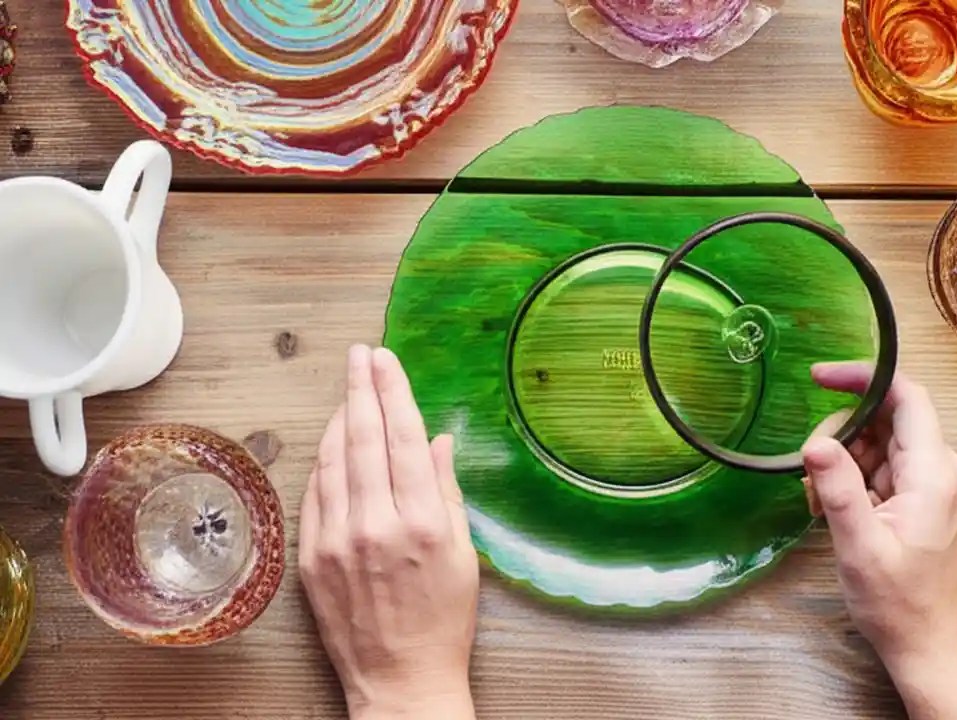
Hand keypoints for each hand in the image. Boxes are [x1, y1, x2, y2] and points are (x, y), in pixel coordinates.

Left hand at [300, 345, 478, 719]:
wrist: (401, 678)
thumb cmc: (442, 622)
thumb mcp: (463, 554)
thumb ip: (446, 491)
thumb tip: (435, 441)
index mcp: (422, 521)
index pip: (403, 437)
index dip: (394, 391)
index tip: (386, 359)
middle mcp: (376, 524)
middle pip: (365, 438)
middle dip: (363, 388)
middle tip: (361, 354)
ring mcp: (338, 541)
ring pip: (334, 461)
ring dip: (341, 418)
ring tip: (350, 391)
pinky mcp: (311, 558)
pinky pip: (316, 495)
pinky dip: (325, 461)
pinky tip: (334, 442)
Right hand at [802, 363, 956, 719]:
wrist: (929, 645)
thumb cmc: (899, 604)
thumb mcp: (859, 546)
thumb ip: (838, 489)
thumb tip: (815, 443)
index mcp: (935, 474)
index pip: (907, 396)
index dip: (863, 377)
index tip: (819, 377)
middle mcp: (944, 469)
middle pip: (887, 417)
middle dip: (842, 435)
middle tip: (814, 474)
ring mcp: (937, 483)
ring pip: (881, 441)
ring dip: (846, 460)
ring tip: (824, 503)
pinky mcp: (927, 497)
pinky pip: (885, 466)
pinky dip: (856, 478)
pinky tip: (838, 510)